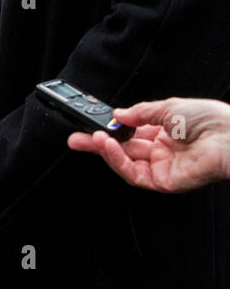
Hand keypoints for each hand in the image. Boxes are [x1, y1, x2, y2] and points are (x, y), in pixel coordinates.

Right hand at [68, 97, 229, 192]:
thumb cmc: (210, 120)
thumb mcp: (168, 106)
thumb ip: (139, 112)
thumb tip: (118, 114)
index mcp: (166, 132)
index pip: (131, 132)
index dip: (112, 128)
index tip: (94, 122)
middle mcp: (163, 151)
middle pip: (123, 149)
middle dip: (98, 143)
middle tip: (77, 138)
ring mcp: (163, 167)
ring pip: (125, 162)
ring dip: (105, 151)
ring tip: (90, 139)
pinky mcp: (164, 182)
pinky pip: (134, 174)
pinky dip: (117, 161)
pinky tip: (108, 147)